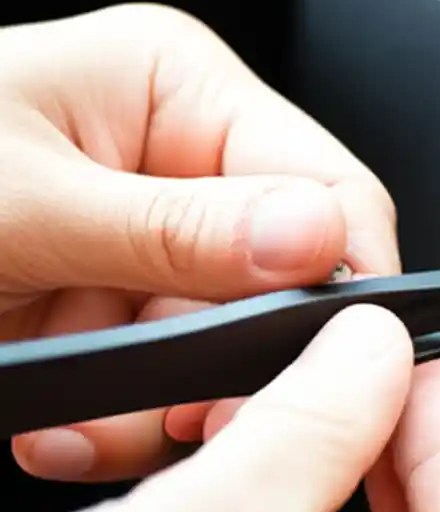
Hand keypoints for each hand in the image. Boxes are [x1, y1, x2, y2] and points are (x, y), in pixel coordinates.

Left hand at [0, 4, 398, 480]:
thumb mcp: (22, 202)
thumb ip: (177, 228)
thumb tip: (313, 239)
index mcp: (173, 90)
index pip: (326, 184)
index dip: (336, 277)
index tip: (321, 354)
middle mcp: (172, 161)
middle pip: (280, 280)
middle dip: (228, 358)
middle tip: (189, 408)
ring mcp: (142, 243)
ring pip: (224, 348)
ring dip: (159, 402)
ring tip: (83, 415)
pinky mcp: (109, 310)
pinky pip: (162, 382)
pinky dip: (116, 421)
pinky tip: (58, 418)